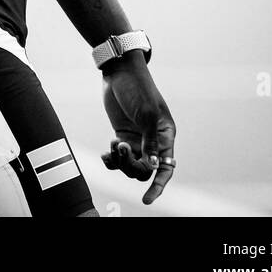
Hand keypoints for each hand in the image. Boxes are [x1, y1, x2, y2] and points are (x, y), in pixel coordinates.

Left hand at [101, 54, 176, 204]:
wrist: (119, 71)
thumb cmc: (138, 88)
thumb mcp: (146, 113)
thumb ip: (150, 140)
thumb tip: (153, 166)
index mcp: (165, 136)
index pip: (166, 167)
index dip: (159, 185)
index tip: (147, 199)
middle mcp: (152, 141)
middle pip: (145, 170)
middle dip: (132, 165)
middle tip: (120, 149)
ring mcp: (136, 139)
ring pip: (130, 165)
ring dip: (120, 161)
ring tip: (113, 144)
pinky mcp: (122, 135)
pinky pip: (117, 157)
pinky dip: (111, 159)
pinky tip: (105, 152)